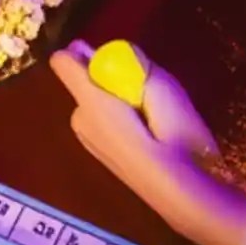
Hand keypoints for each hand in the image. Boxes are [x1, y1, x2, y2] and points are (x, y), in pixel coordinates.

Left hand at [51, 41, 245, 244]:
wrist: (182, 193)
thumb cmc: (177, 137)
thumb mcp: (165, 89)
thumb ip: (138, 64)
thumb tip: (118, 52)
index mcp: (90, 102)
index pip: (63, 62)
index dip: (80, 52)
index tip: (107, 55)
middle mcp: (79, 118)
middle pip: (82, 79)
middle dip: (105, 75)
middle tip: (141, 88)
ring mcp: (85, 138)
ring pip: (94, 100)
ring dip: (114, 98)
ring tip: (149, 117)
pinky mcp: (96, 150)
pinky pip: (100, 118)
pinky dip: (117, 117)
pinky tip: (143, 134)